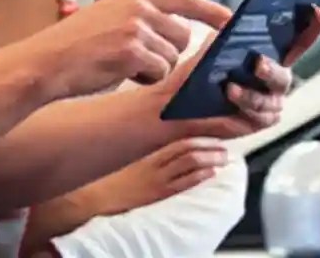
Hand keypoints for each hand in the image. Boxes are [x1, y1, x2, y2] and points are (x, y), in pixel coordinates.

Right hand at [36, 0, 232, 98]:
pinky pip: (159, 73)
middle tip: (141, 60)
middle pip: (184, 36)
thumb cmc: (78, 45)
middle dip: (171, 53)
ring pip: (172, 57)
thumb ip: (143, 16)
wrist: (49, 61)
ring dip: (155, 68)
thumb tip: (181, 30)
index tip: (233, 22)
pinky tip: (120, 73)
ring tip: (122, 64)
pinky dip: (144, 79)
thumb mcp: (111, 15)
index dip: (213, 12)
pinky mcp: (133, 51)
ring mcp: (137, 27)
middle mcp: (141, 5)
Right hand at [79, 137, 229, 215]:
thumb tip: (155, 124)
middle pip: (186, 145)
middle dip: (209, 142)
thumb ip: (140, 137)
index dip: (195, 126)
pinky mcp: (158, 193)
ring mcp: (156, 176)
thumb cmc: (109, 172)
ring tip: (223, 156)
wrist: (96, 196)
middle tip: (224, 139)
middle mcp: (152, 158)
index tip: (210, 122)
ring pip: (189, 162)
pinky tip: (211, 173)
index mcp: (143, 145)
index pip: (174, 130)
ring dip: (210, 158)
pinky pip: (184, 182)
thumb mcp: (123, 149)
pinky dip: (200, 176)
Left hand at [158, 6, 319, 139]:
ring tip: (230, 88)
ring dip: (252, 93)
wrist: (179, 103)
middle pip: (283, 74)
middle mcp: (274, 79)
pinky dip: (246, 108)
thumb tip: (231, 22)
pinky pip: (261, 116)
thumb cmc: (197, 73)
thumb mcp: (210, 50)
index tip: (316, 10)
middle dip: (272, 69)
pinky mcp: (260, 121)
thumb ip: (224, 37)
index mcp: (269, 55)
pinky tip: (231, 98)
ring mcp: (270, 101)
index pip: (296, 41)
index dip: (311, 27)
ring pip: (270, 98)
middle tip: (257, 63)